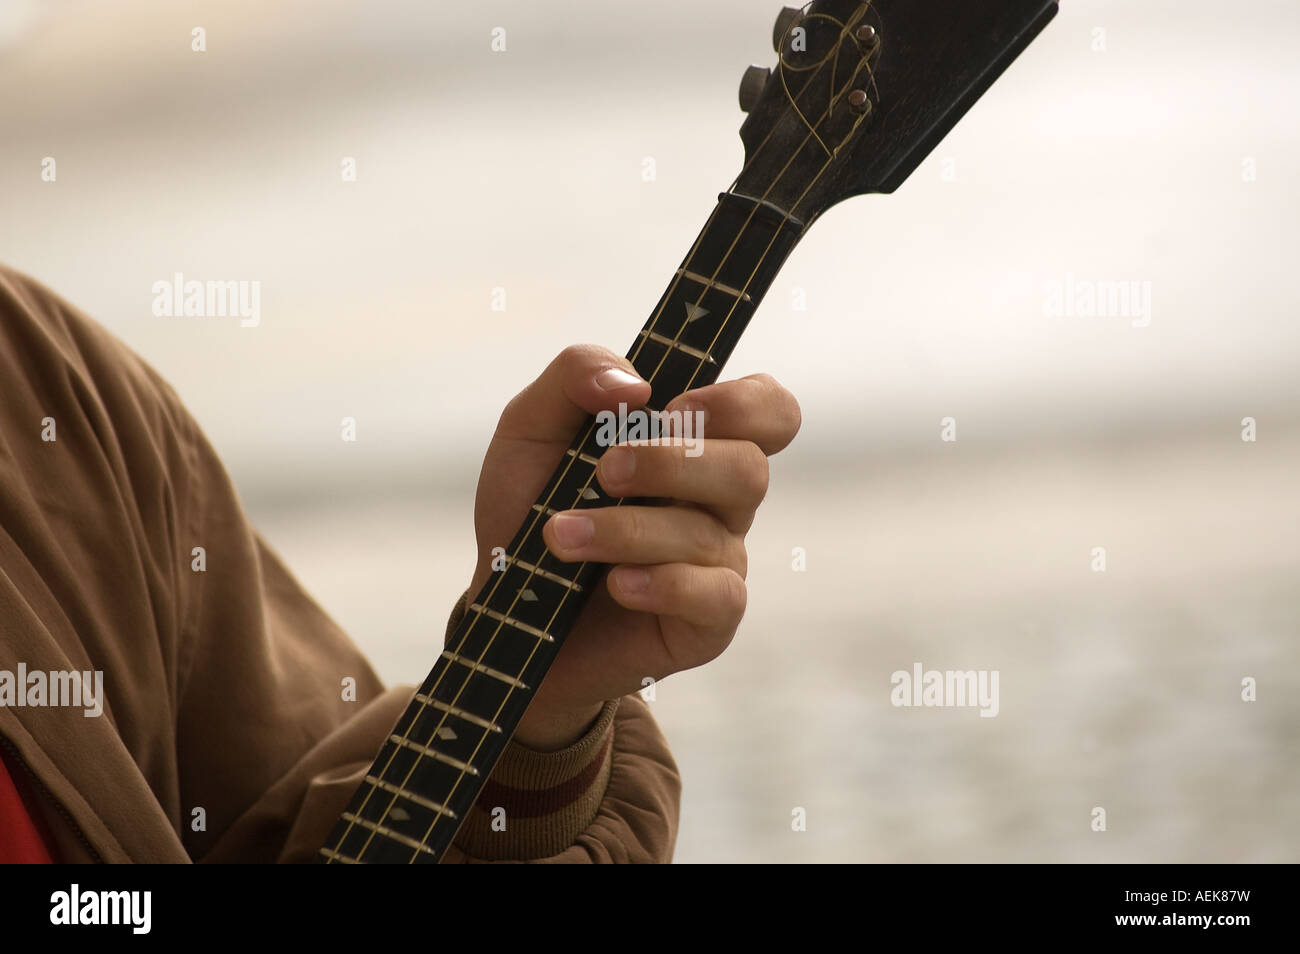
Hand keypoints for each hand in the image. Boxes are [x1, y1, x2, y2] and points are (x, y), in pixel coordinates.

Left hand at [465, 345, 800, 749]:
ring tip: (560, 536)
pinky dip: (662, 584)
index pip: (770, 412)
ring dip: (626, 529)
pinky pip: (716, 597)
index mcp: (695, 444)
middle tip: (605, 473)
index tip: (675, 408)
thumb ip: (576, 374)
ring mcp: (717, 563)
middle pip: (748, 468)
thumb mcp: (531, 426)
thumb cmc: (529, 509)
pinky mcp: (706, 623)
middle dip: (670, 464)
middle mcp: (718, 501)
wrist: (500, 603)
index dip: (743, 403)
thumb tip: (634, 384)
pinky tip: (615, 584)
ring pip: (708, 533)